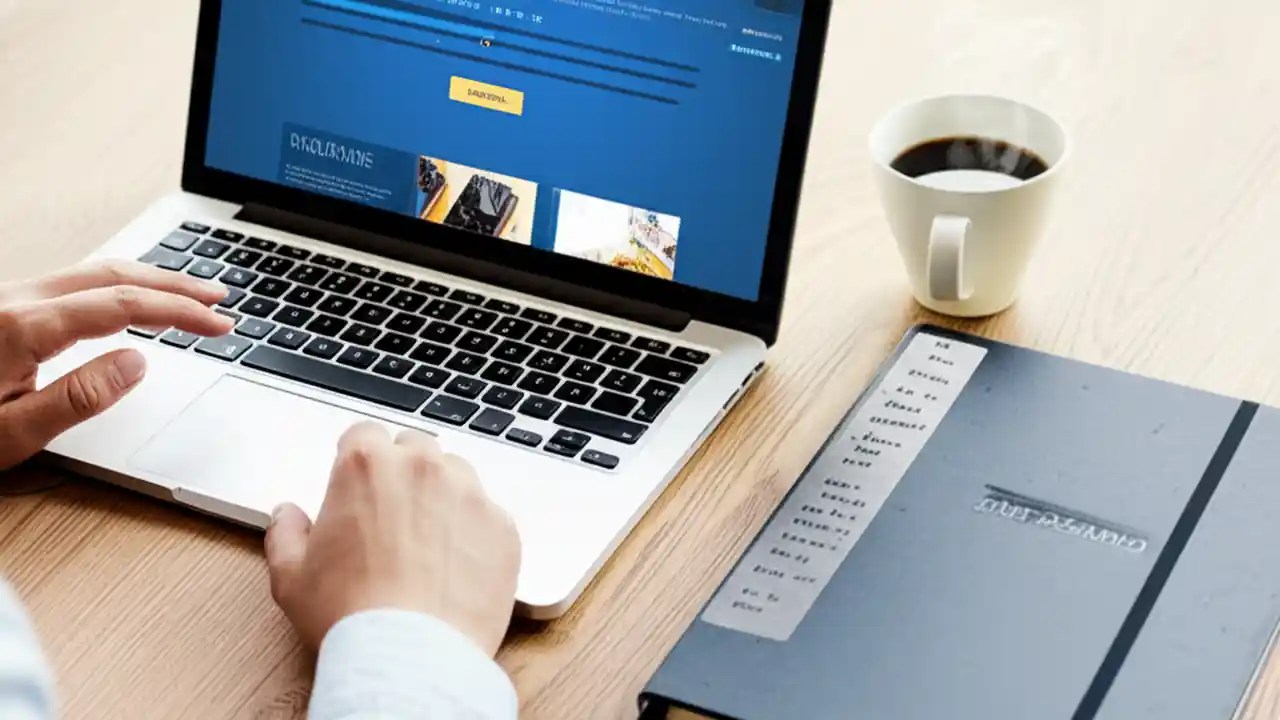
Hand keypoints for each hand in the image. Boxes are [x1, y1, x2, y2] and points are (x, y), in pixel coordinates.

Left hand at [0, 260, 231, 469]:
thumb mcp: (13, 433)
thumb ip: (77, 398)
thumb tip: (136, 365)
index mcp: (22, 326)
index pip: (121, 305)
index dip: (178, 311)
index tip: (216, 323)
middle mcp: (16, 298)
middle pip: (112, 275)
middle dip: (172, 285)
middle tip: (216, 299)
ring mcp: (9, 297)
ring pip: (92, 272)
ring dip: (147, 280)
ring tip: (186, 294)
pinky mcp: (5, 305)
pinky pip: (74, 281)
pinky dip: (117, 285)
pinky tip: (133, 297)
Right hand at [265, 423, 521, 655]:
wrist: (410, 658)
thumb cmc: (349, 617)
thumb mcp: (291, 577)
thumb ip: (286, 533)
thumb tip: (287, 516)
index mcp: (367, 464)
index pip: (364, 435)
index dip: (359, 459)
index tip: (360, 483)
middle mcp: (423, 467)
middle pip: (415, 448)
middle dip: (403, 472)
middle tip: (392, 516)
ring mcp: (470, 493)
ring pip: (457, 476)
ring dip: (443, 496)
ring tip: (427, 543)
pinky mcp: (504, 526)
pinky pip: (489, 516)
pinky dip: (475, 533)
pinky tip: (457, 567)